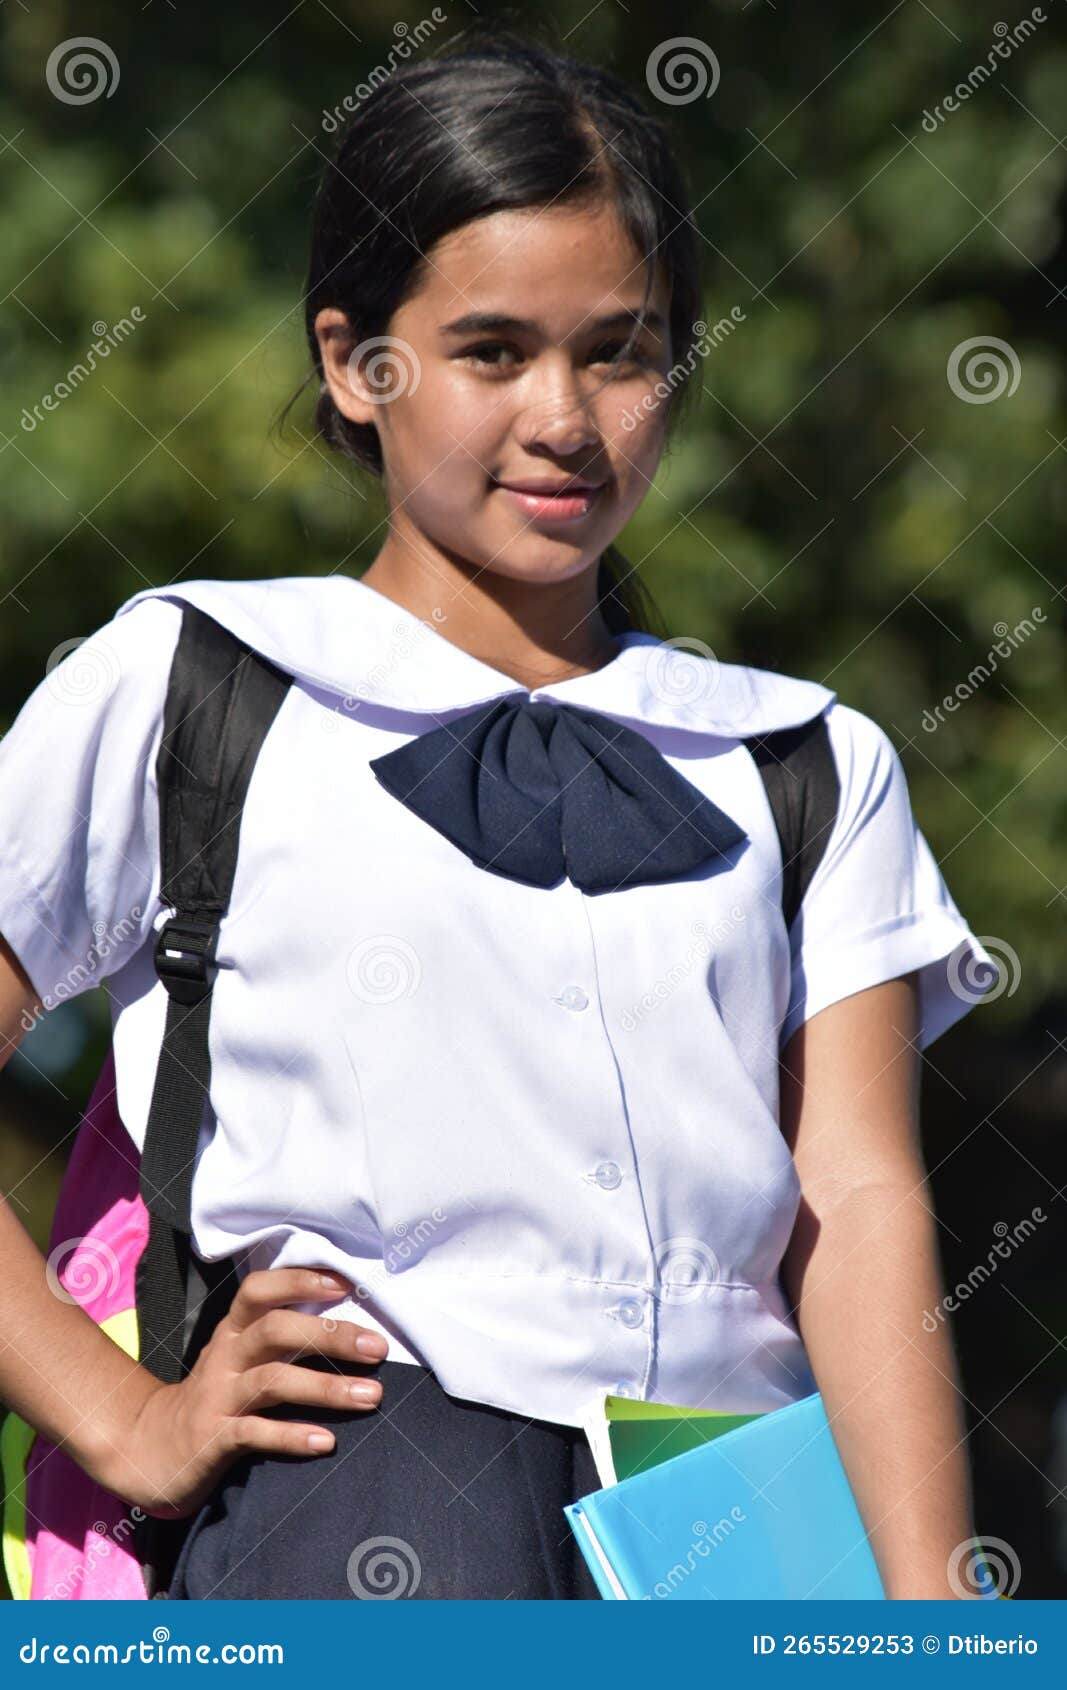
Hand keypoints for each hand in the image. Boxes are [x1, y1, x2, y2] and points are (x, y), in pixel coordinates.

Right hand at [99, 1268, 386, 1517]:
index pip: (258, 1289)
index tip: (346, 1284)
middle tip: (378, 1347)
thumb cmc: (216, 1396)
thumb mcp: (240, 1357)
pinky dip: (291, 1436)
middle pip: (276, 1329)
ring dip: (326, 1387)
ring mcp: (218, 1396)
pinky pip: (254, 1433)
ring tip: (371, 1395)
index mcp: (232, 1329)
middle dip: (331, 1334)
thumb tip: (351, 1323)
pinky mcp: (213, 1438)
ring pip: (273, 1380)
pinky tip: (325, 1442)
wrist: (150, 1449)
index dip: (300, 1280)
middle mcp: (225, 1355)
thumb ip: (280, 1337)